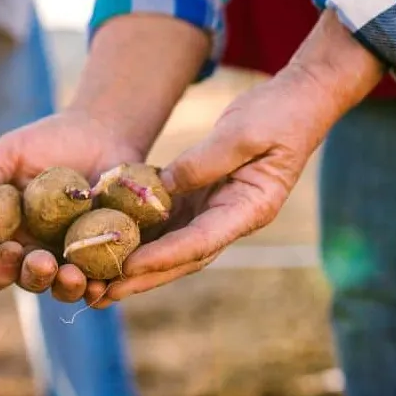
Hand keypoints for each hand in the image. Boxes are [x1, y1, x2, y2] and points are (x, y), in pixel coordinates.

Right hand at [0, 110, 146, 301]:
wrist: (102, 131)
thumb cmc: (48, 141)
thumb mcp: (10, 152)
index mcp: (7, 233)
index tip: (8, 247)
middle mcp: (35, 250)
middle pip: (26, 281)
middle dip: (32, 277)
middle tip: (42, 261)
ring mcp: (70, 256)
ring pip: (61, 288)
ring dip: (64, 288)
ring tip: (73, 275)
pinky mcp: (104, 255)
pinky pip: (100, 282)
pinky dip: (99, 288)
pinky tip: (101, 283)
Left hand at [90, 63, 337, 305]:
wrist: (297, 102)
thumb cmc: (277, 115)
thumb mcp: (242, 132)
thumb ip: (204, 161)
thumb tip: (163, 186)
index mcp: (250, 209)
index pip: (201, 241)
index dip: (164, 256)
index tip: (129, 266)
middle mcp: (232, 218)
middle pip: (183, 257)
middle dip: (144, 276)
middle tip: (103, 293)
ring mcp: (216, 210)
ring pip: (173, 246)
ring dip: (138, 265)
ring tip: (98, 280)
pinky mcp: (202, 197)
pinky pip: (169, 221)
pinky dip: (142, 234)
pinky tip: (109, 241)